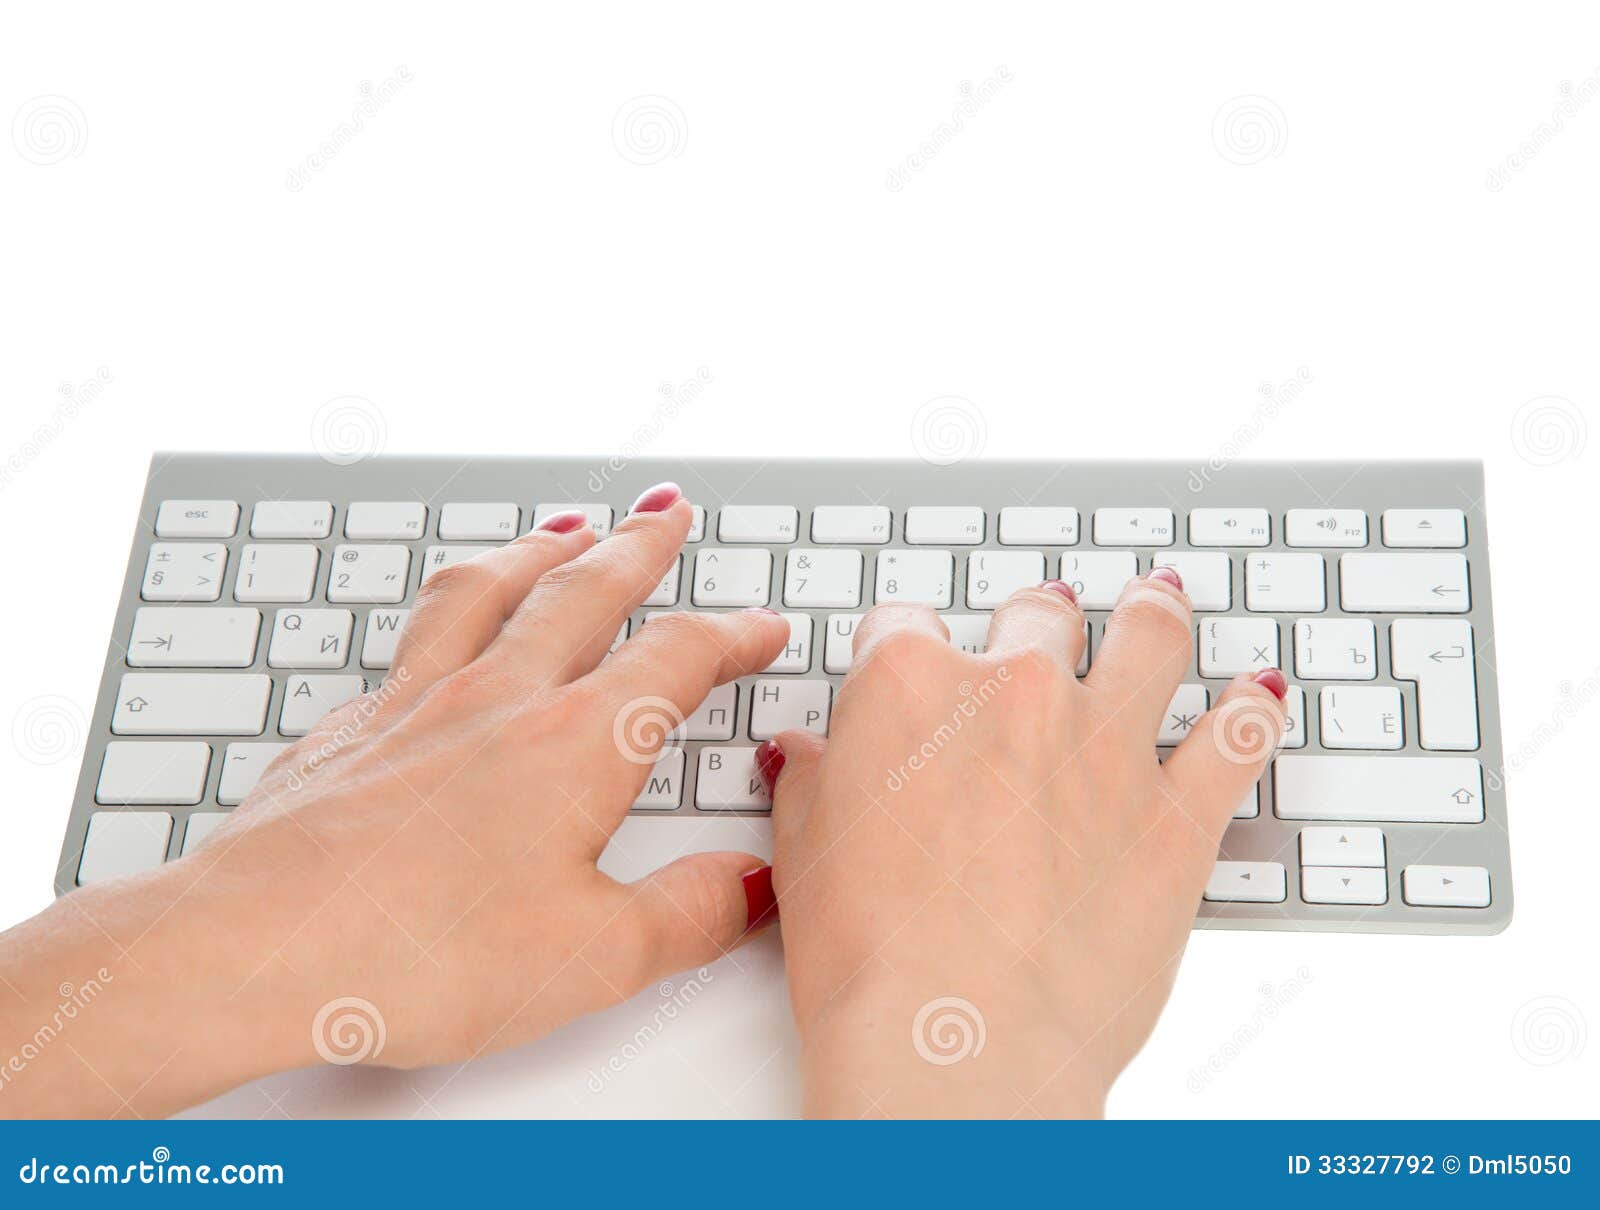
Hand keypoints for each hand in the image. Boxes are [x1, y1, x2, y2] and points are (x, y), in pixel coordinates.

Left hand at [0, 484, 788, 1116]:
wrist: (255, 947)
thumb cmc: (414, 953)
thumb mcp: (595, 957)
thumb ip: (691, 914)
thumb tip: (754, 885)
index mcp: (575, 745)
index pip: (676, 658)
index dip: (731, 634)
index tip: (760, 626)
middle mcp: (498, 700)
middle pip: (583, 591)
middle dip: (638, 545)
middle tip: (665, 512)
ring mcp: (416, 703)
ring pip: (489, 590)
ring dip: (539, 550)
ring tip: (565, 527)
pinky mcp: (350, 729)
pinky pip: (414, 636)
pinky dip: (450, 607)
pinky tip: (444, 626)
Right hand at [765, 570, 1287, 1117]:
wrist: (955, 1043)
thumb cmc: (872, 962)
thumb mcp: (806, 856)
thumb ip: (811, 784)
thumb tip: (805, 756)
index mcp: (911, 690)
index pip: (905, 625)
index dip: (904, 643)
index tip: (911, 657)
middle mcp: (1014, 695)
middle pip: (1034, 615)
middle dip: (1034, 617)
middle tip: (1040, 624)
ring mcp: (1104, 748)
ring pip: (1148, 640)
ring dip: (1153, 614)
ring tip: (1159, 601)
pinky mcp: (1175, 814)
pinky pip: (1236, 738)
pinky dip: (1253, 709)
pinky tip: (1258, 692)